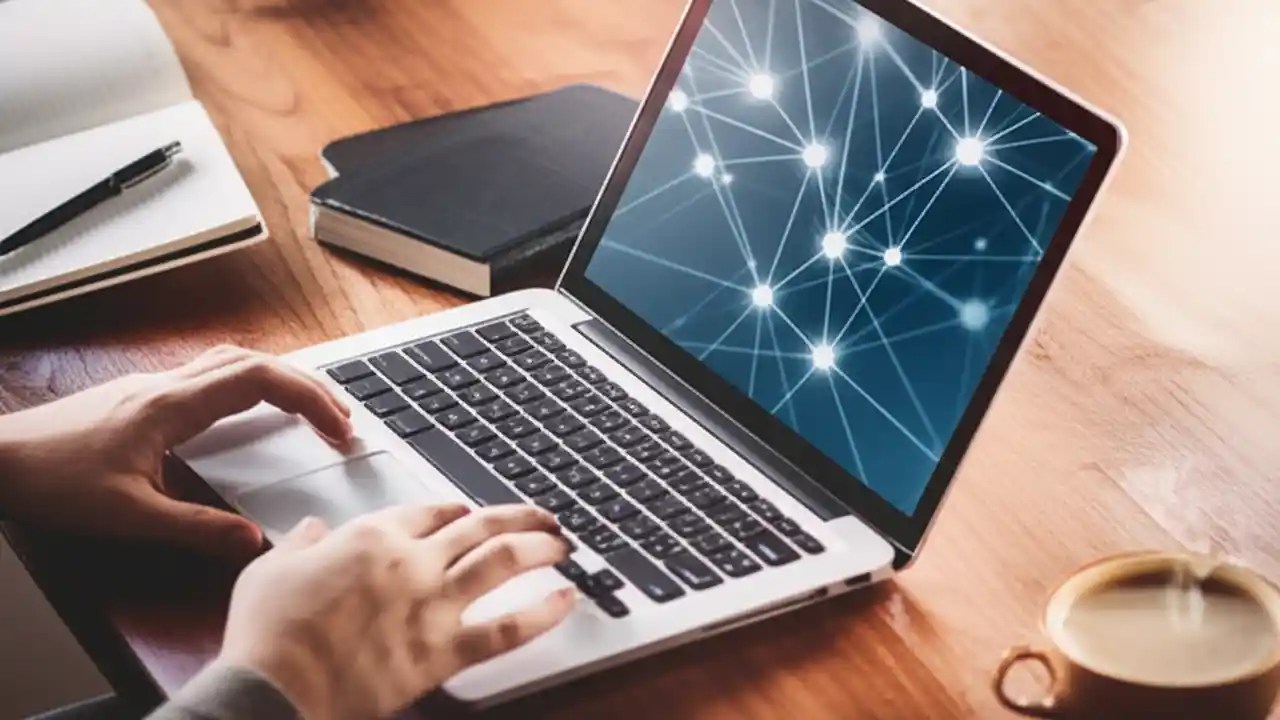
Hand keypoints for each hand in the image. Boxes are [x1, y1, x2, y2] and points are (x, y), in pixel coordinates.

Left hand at [0, 346, 351, 557]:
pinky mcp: (144, 398)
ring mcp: (155, 387)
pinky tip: (254, 411)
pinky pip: (213, 375)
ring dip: (281, 379)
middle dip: (308, 386)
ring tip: (311, 409)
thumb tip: (255, 540)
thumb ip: (195, 529)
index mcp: (172, 406)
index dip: (310, 398)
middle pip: (257, 362)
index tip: (340, 426)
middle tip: (342, 420)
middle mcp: (168, 386)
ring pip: (234, 361)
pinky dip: (252, 385)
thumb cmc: (51, 480)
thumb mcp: (128, 516)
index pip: (260, 380)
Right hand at [217, 504, 575, 719]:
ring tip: (564, 546)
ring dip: (539, 548)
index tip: (470, 514)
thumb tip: (312, 530)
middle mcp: (412, 561)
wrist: (274, 688)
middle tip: (543, 518)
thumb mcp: (271, 569)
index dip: (456, 511)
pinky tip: (565, 601)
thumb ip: (300, 544)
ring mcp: (433, 604)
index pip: (430, 512)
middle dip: (518, 518)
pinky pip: (506, 628)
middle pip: (480, 526)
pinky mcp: (443, 650)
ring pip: (503, 562)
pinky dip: (542, 613)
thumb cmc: (268, 634)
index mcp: (372, 536)